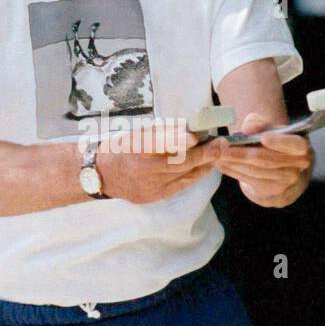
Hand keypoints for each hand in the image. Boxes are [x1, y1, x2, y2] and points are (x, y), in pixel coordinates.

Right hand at [95, 122, 220, 203]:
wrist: (102, 175)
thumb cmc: (123, 147)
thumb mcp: (137, 133)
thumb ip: (163, 132)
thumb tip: (190, 129)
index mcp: (134, 148)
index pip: (156, 144)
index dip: (176, 140)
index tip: (194, 137)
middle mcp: (142, 169)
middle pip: (177, 161)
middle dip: (203, 152)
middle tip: (222, 143)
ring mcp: (148, 186)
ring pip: (183, 174)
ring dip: (204, 163)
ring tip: (219, 152)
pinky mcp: (153, 197)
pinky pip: (180, 185)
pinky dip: (195, 175)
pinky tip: (206, 167)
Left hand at [209, 112, 312, 207]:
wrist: (287, 173)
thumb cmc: (279, 145)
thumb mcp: (274, 131)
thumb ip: (261, 124)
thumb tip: (248, 127)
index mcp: (302, 148)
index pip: (294, 144)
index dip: (279, 142)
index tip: (263, 137)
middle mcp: (298, 167)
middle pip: (265, 159)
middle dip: (240, 152)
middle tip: (220, 145)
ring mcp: (285, 182)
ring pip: (254, 170)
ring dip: (232, 162)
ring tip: (216, 154)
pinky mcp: (272, 192)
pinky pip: (249, 179)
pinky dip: (233, 171)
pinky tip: (221, 164)